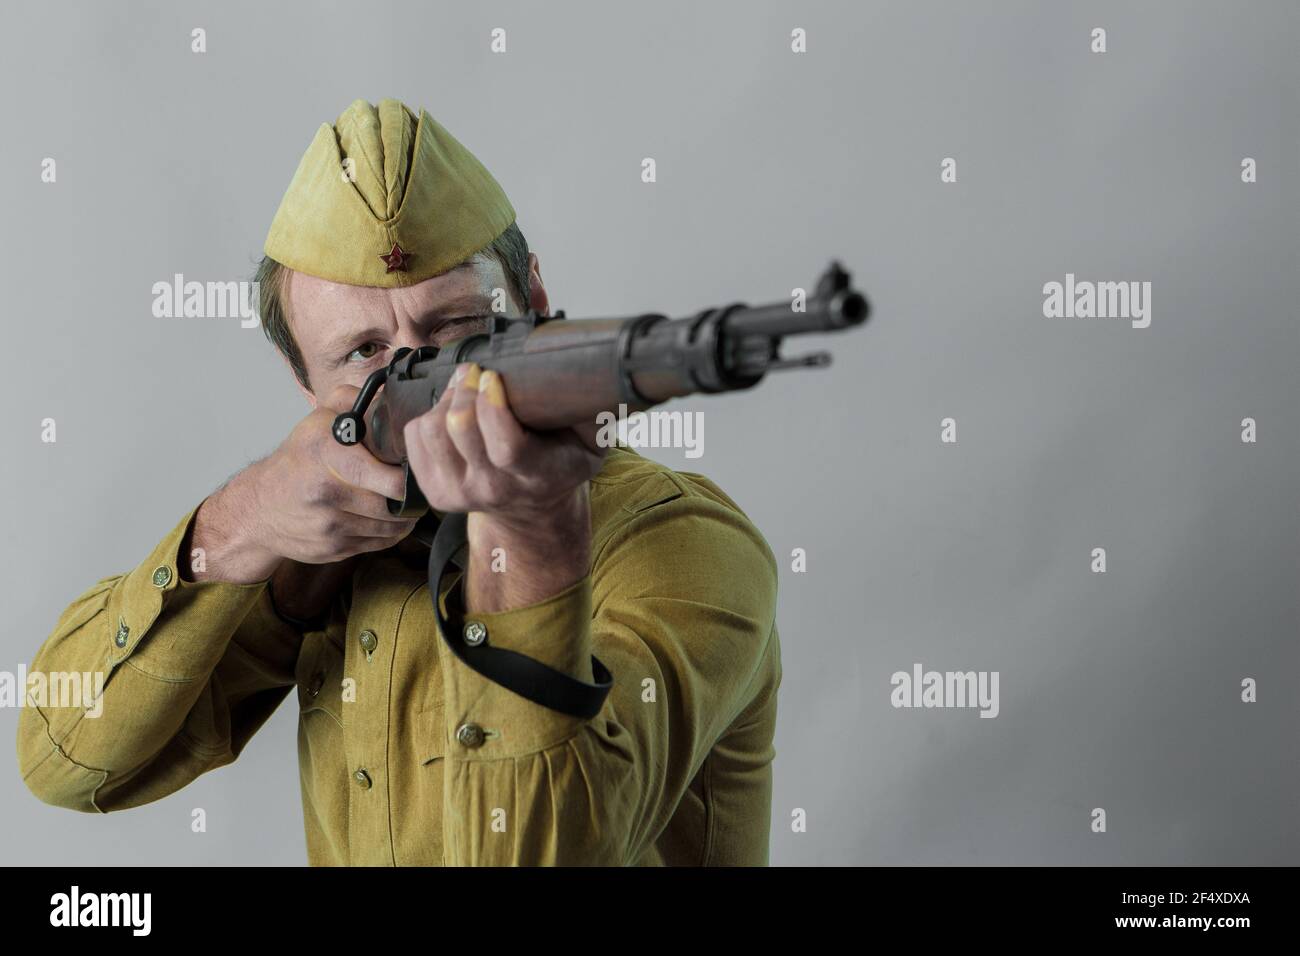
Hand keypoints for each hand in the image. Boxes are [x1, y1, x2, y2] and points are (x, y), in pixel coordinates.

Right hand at [187, 385, 418, 584]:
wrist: (259, 506)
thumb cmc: (297, 462)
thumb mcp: (316, 421)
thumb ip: (350, 399)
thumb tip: (385, 389)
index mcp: (328, 455)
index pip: (391, 479)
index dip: (410, 477)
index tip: (416, 469)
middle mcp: (327, 492)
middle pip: (394, 507)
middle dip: (412, 499)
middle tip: (420, 488)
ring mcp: (329, 525)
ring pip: (390, 529)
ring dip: (405, 518)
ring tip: (407, 503)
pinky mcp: (332, 549)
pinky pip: (378, 544)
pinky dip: (390, 534)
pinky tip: (389, 520)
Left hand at [403, 363, 606, 612]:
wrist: (535, 510)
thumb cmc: (561, 463)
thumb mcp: (590, 435)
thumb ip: (586, 393)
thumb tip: (558, 315)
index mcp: (536, 477)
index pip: (505, 447)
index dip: (492, 406)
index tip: (492, 376)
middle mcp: (494, 490)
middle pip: (460, 431)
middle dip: (465, 389)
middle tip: (476, 372)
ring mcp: (461, 494)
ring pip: (432, 432)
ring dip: (445, 401)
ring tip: (464, 391)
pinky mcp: (436, 492)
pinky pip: (415, 439)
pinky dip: (428, 417)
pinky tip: (450, 413)